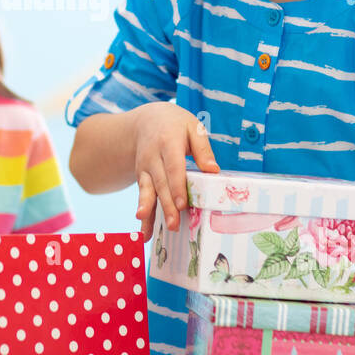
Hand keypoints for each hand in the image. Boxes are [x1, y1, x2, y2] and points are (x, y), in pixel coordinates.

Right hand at [129, 103, 219, 236]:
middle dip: (166, 205)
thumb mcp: (193, 127)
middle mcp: (152, 157)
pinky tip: (144, 233)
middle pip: (160, 183)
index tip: (182, 204)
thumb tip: (213, 171)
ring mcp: (144, 169)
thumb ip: (202, 149)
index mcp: (168, 142)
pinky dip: (144, 216)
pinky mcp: (141, 178)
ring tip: (147, 231)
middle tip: (174, 225)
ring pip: (147, 192)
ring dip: (149, 212)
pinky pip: (142, 197)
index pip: (173, 167)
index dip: (177, 186)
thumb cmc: (175, 125)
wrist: (147, 120)